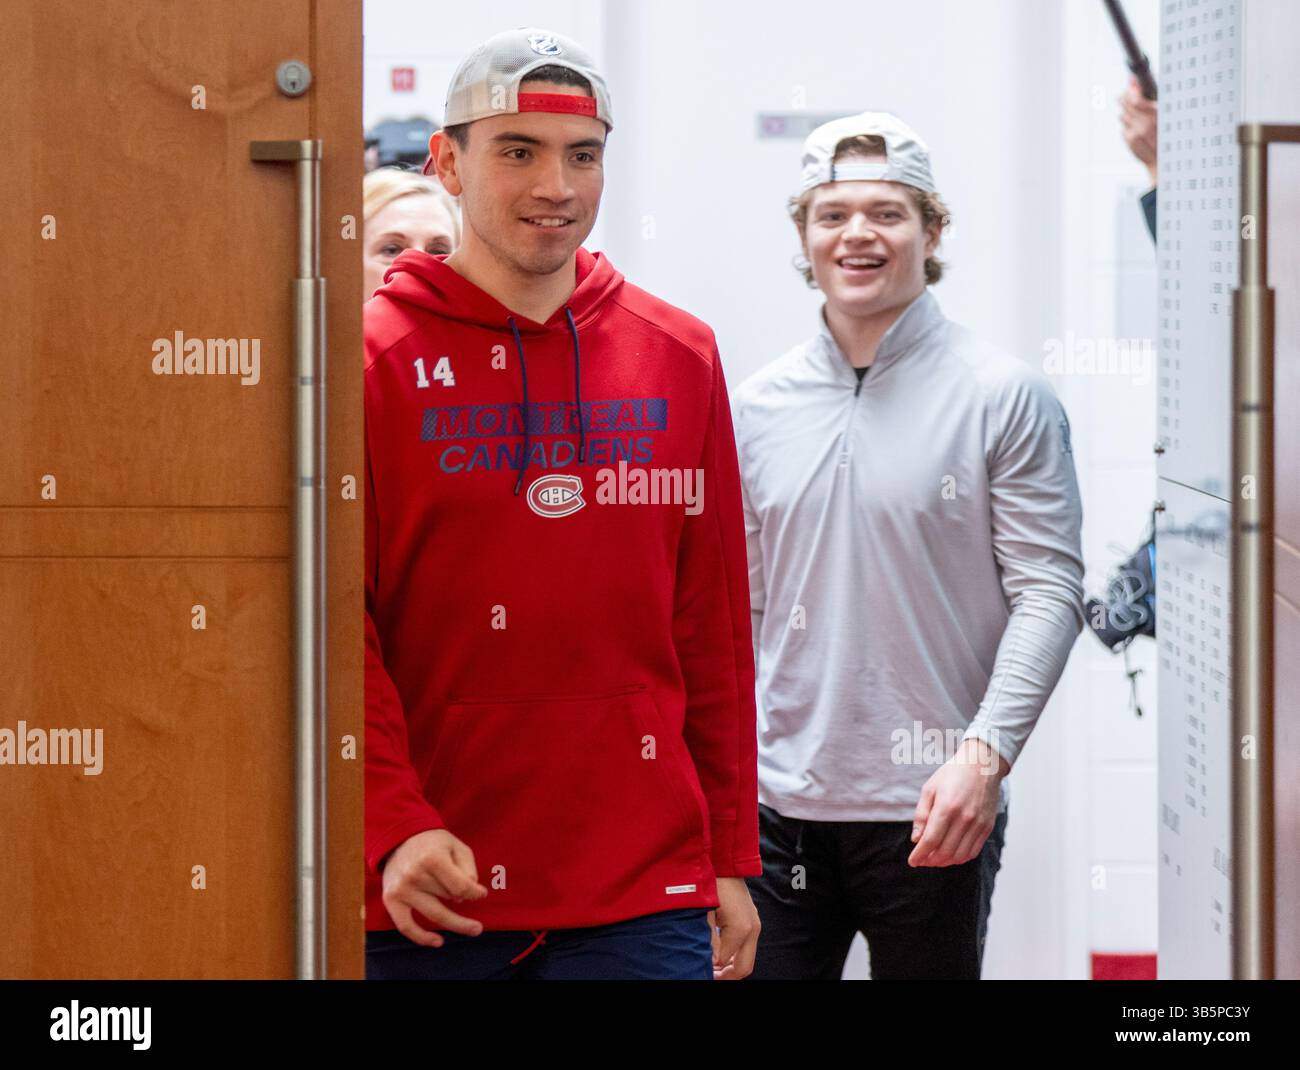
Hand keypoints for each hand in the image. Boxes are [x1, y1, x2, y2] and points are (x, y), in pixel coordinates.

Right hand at [380, 828, 488, 946]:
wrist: (400, 837)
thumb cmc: (434, 844)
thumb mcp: (457, 847)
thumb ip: (468, 869)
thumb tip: (468, 897)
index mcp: (432, 859)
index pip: (460, 886)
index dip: (475, 893)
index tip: (481, 894)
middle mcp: (415, 874)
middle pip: (448, 898)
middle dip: (462, 899)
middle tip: (478, 921)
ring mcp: (401, 889)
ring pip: (434, 913)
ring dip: (454, 921)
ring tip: (472, 929)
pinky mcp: (391, 899)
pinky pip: (406, 926)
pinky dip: (422, 938)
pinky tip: (438, 942)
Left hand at [708, 877, 759, 978]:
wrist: (726, 861)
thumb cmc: (713, 883)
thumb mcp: (704, 912)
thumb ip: (709, 939)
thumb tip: (711, 961)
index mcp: (740, 929)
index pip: (726, 961)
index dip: (713, 969)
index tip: (700, 969)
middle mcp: (752, 929)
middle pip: (744, 967)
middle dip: (727, 976)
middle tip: (710, 975)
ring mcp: (754, 924)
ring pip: (747, 958)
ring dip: (731, 966)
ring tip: (712, 966)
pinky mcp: (752, 920)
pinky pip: (747, 946)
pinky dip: (735, 955)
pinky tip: (719, 953)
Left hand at [908, 738, 1007, 867]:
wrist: (983, 764)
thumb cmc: (952, 774)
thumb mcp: (929, 788)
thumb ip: (921, 815)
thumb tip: (916, 839)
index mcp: (947, 807)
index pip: (931, 840)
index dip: (920, 854)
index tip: (912, 861)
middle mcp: (964, 818)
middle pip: (945, 851)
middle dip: (930, 860)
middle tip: (921, 860)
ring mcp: (978, 824)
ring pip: (959, 855)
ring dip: (944, 862)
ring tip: (933, 860)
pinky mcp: (987, 827)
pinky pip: (973, 851)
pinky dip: (960, 858)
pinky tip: (950, 856)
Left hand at [1119, 76, 1157, 185]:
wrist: (1164, 159)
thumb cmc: (1169, 136)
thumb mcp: (1167, 114)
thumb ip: (1152, 100)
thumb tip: (1136, 83)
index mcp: (1157, 115)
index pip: (1136, 99)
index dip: (1131, 90)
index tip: (1131, 84)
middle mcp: (1145, 124)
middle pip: (1126, 105)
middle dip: (1125, 97)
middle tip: (1126, 94)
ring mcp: (1135, 133)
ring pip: (1123, 114)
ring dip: (1126, 110)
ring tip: (1132, 109)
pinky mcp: (1129, 140)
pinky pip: (1123, 126)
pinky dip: (1127, 123)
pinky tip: (1135, 124)